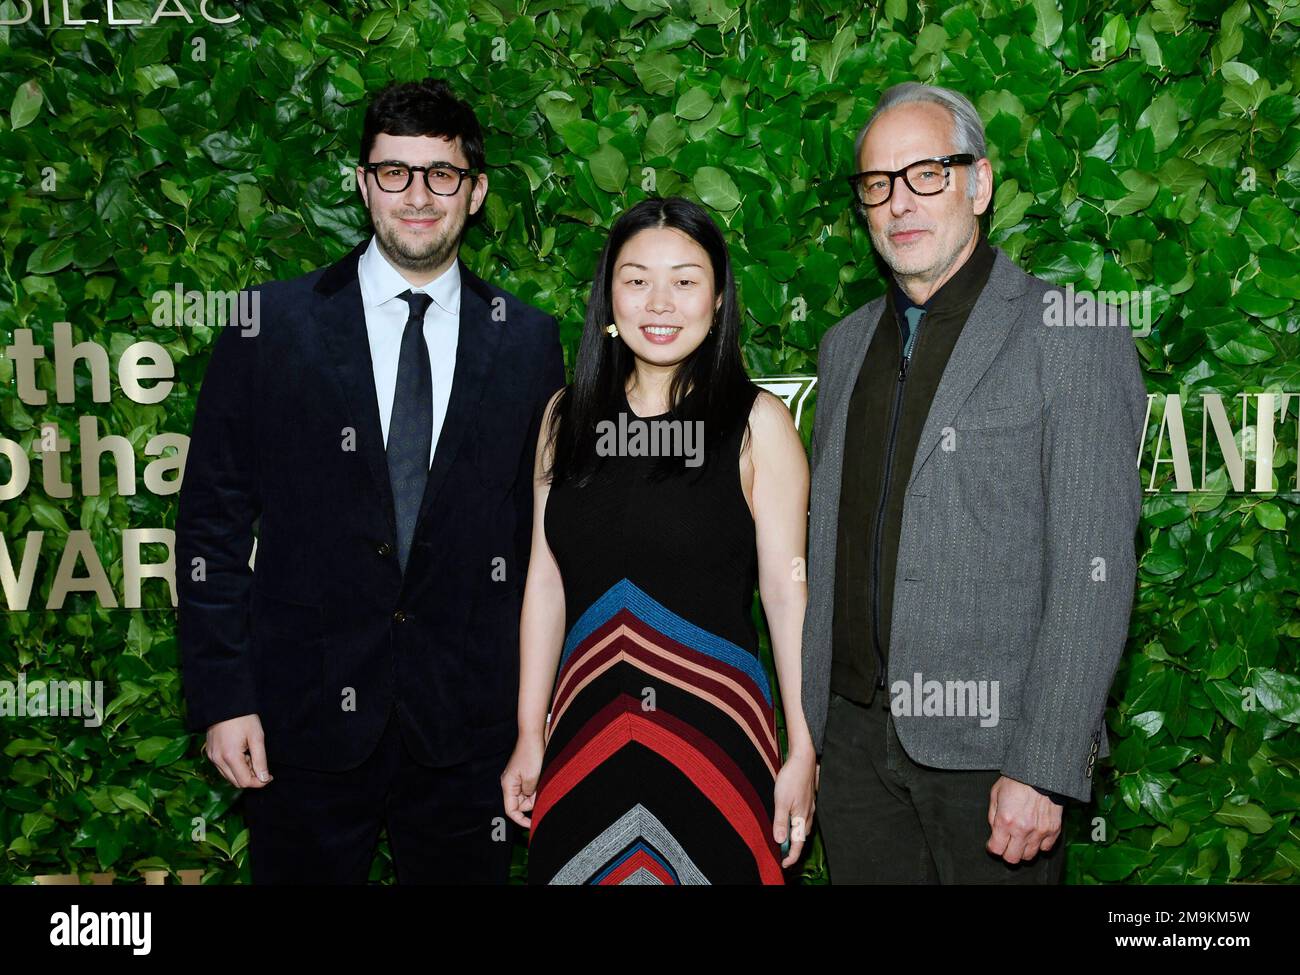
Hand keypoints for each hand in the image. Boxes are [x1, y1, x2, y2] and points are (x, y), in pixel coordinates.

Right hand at [204, 714, 271, 788]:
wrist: (225, 704)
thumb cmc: (243, 719)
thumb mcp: (257, 738)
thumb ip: (260, 760)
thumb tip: (264, 779)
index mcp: (230, 757)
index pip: (245, 782)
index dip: (259, 782)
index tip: (269, 776)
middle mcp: (217, 760)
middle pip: (236, 782)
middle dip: (251, 778)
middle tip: (260, 764)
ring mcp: (212, 757)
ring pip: (229, 777)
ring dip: (242, 772)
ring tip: (250, 756)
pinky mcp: (210, 753)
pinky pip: (223, 768)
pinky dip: (234, 767)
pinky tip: (241, 754)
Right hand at [501, 734, 544, 829]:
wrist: (534, 734)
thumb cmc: (531, 754)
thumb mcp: (532, 778)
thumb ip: (529, 794)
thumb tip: (531, 801)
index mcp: (508, 785)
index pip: (511, 810)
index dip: (521, 820)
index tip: (533, 825)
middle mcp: (510, 783)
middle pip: (521, 804)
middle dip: (533, 802)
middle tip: (542, 791)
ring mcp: (517, 778)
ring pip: (527, 796)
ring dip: (537, 793)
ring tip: (542, 780)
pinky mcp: (524, 773)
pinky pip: (531, 787)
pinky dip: (538, 786)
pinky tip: (543, 778)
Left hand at [773, 746, 816, 868]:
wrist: (802, 759)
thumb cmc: (792, 778)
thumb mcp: (781, 800)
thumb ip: (780, 821)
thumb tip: (779, 840)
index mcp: (801, 818)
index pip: (798, 844)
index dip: (791, 856)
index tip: (784, 864)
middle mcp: (808, 815)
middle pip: (801, 837)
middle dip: (793, 847)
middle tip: (781, 852)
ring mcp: (809, 807)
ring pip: (802, 828)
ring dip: (794, 835)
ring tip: (784, 838)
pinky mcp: (808, 800)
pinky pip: (803, 818)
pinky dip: (796, 824)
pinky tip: (790, 819)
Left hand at [986, 775, 1061, 863]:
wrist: (1041, 773)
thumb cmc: (1017, 781)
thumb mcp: (995, 794)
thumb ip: (993, 816)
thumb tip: (994, 831)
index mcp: (1005, 821)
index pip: (996, 849)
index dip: (993, 847)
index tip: (994, 843)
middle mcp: (1022, 830)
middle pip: (1012, 858)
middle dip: (1007, 853)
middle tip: (1007, 844)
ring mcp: (1039, 832)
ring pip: (1029, 856)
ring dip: (1023, 850)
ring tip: (1021, 840)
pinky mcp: (1053, 830)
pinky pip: (1046, 848)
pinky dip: (1040, 845)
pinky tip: (1035, 836)